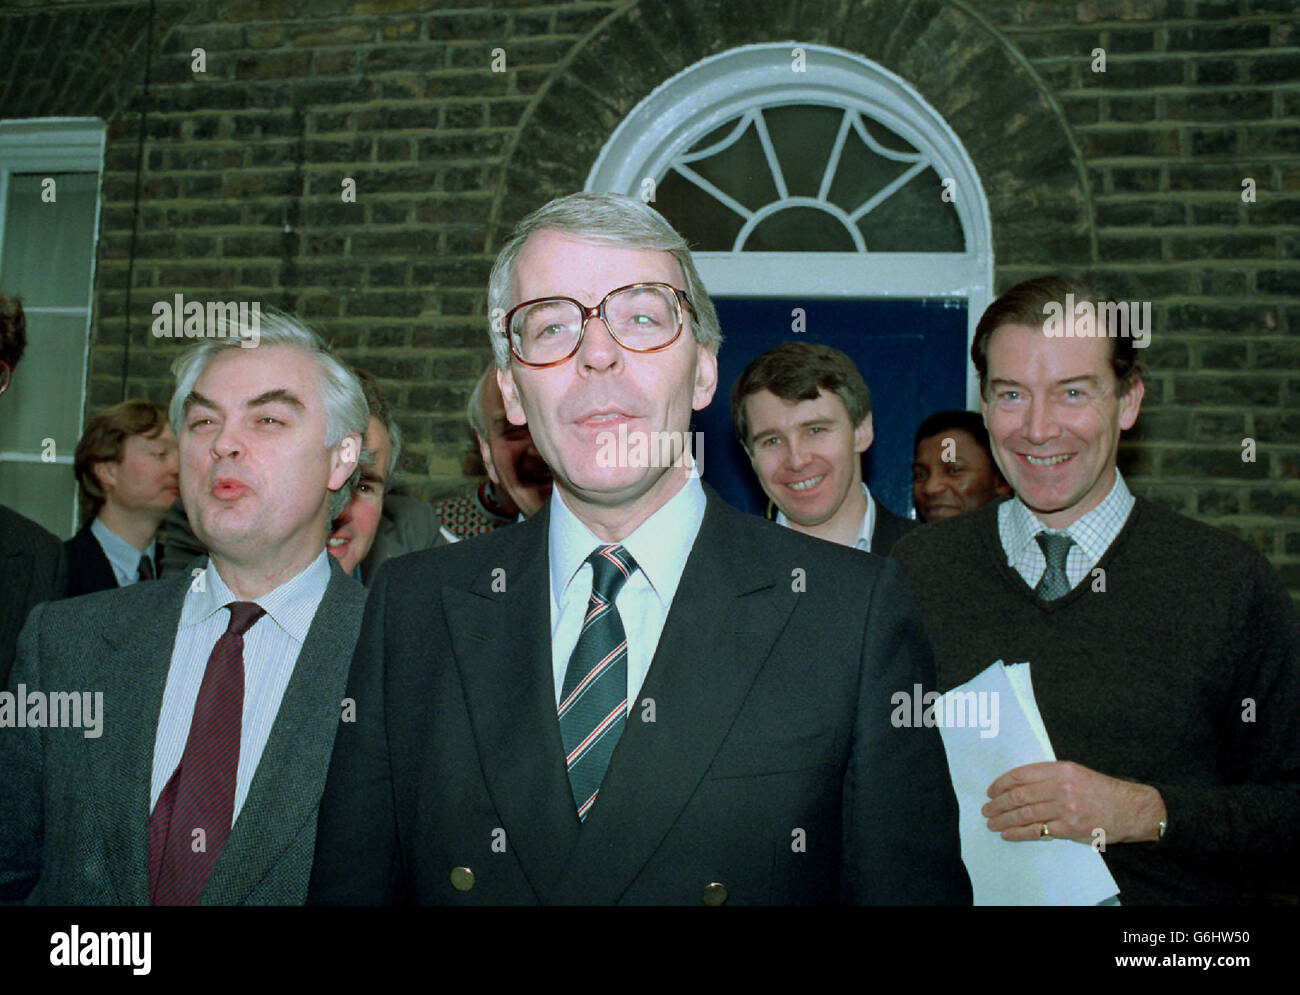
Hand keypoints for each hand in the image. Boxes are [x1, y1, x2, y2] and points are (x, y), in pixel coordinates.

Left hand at [982, 761, 1166, 843]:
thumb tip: (1018, 785)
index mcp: (1061, 769)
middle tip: (986, 809)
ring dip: (1004, 819)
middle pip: (1019, 795)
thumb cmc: (1101, 790)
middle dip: (998, 803)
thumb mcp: (1076, 772)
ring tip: (992, 823)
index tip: (991, 791)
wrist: (1131, 808)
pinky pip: (1038, 831)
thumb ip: (1049, 776)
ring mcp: (1066, 808)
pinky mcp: (1070, 828)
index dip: (1001, 783)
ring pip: (1025, 813)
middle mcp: (1061, 786)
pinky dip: (1019, 833)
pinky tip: (1008, 833)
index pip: (1021, 775)